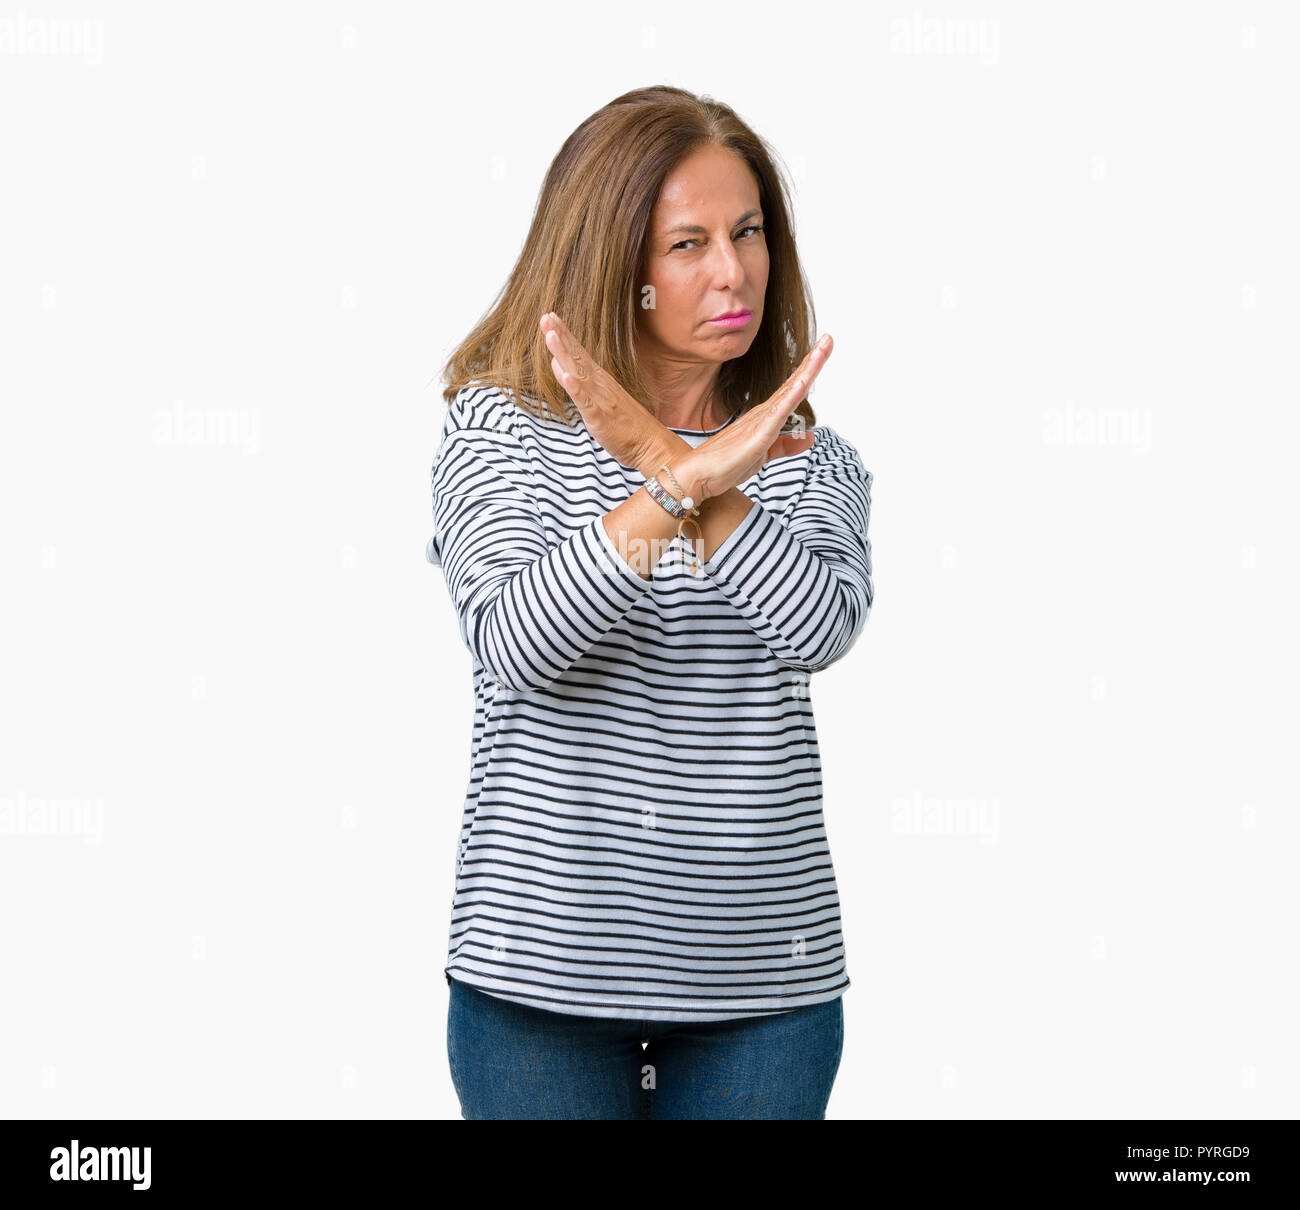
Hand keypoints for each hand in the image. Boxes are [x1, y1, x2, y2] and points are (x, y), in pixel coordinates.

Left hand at [540, 312, 671, 473]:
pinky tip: (566, 376)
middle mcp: (599, 384)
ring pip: (578, 373)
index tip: (550, 316)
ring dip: (564, 354)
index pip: (577, 352)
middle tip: (545, 317)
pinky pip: (586, 401)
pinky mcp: (600, 417)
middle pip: (576, 356)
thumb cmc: (626, 425)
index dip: (563, 334)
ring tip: (551, 336)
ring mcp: (600, 399)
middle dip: (560, 336)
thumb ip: (576, 384)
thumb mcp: (597, 401)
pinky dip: (576, 388)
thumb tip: (559, 366)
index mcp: (598, 380)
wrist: (651, 444)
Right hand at [670, 335, 832, 502]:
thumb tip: (809, 438)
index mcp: (765, 417)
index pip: (791, 390)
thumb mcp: (762, 455)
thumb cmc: (724, 465)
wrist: (697, 475)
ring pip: (789, 391)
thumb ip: (784, 446)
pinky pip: (778, 413)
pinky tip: (802, 382)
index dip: (807, 370)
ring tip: (822, 350)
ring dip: (806, 371)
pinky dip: (791, 396)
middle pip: (793, 383)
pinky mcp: (758, 434)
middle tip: (829, 339)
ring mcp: (760, 421)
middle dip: (812, 361)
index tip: (822, 351)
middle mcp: (763, 413)